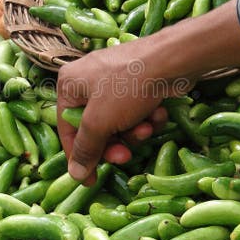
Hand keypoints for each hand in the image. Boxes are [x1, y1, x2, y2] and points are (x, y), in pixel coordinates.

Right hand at [57, 38, 189, 182]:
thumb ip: (86, 148)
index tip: (89, 180)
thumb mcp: (100, 121)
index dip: (78, 156)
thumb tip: (75, 174)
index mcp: (70, 84)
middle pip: (95, 128)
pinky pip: (135, 110)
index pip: (67, 128)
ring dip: (133, 132)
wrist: (172, 59)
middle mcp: (88, 80)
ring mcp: (115, 80)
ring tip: (146, 128)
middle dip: (114, 143)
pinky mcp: (138, 82)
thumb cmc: (127, 87)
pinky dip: (146, 117)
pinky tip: (158, 113)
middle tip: (126, 156)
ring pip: (118, 122)